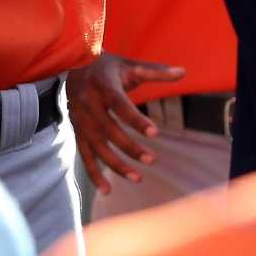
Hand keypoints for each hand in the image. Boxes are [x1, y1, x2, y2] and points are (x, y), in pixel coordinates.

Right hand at [64, 52, 184, 195]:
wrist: (72, 65)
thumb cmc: (108, 67)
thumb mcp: (130, 65)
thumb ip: (156, 71)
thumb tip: (183, 72)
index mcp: (103, 85)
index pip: (119, 105)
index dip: (136, 119)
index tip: (154, 133)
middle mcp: (88, 103)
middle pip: (109, 130)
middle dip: (129, 147)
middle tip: (152, 160)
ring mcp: (80, 119)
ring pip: (97, 146)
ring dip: (116, 164)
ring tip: (138, 178)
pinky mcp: (77, 130)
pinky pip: (84, 155)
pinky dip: (93, 173)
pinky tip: (107, 190)